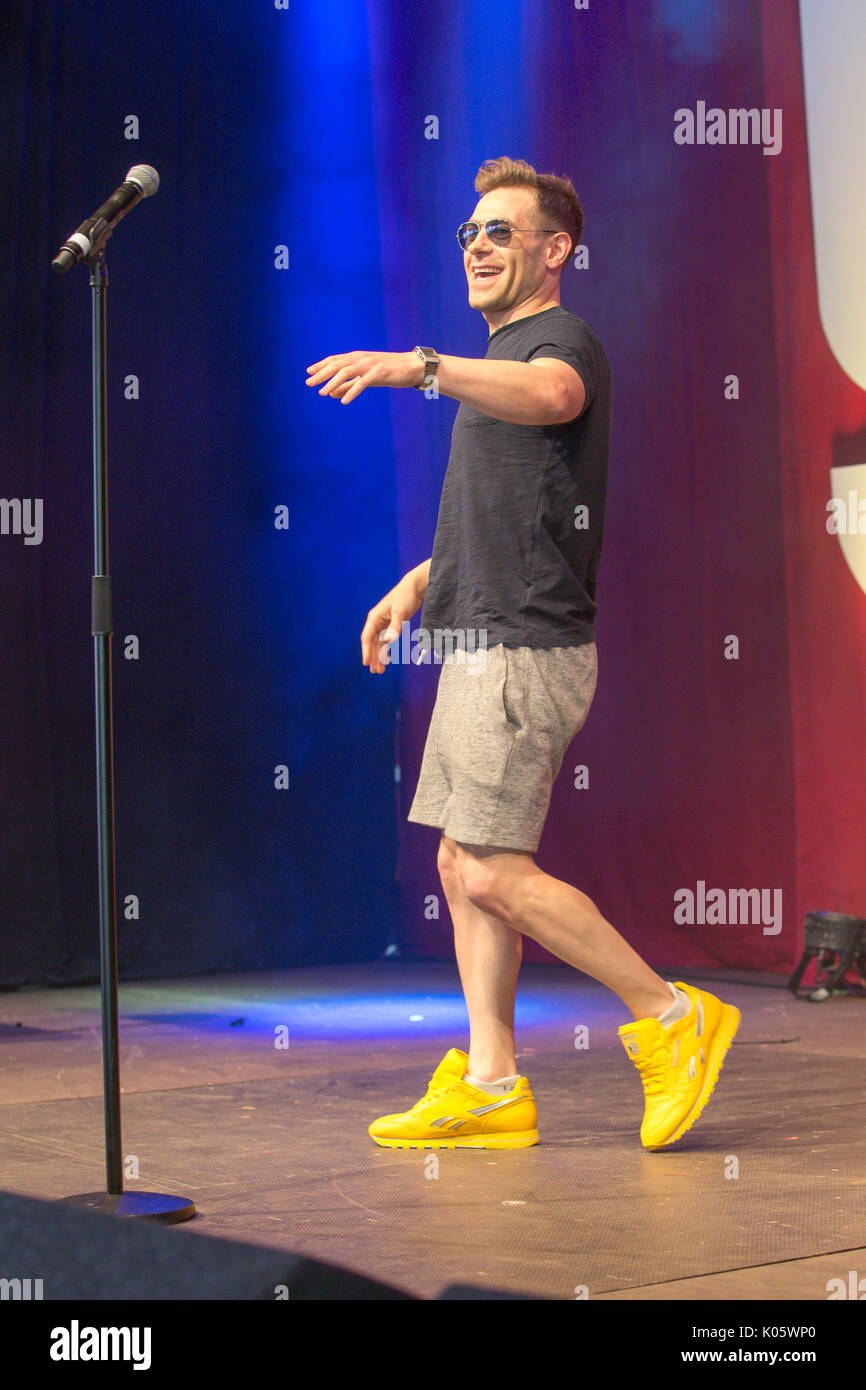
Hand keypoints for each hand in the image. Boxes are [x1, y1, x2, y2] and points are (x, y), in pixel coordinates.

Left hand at [306, 350, 423, 403]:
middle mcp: (361, 358)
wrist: (412, 367)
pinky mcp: (379, 373)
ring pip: (346, 372)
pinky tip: (344, 401)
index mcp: (357, 357)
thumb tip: (331, 393)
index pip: (335, 360)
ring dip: (333, 383)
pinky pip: (362, 383)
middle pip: (336, 365)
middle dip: (321, 374)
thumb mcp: (366, 378)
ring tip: (323, 393)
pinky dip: (352, 391)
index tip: (309, 372)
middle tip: (308, 383)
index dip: (321, 365)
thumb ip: (349, 385)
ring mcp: (369, 365)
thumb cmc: (389, 372)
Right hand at [361, 570, 425, 672]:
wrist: (414, 588)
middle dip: (373, 657)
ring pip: (379, 644)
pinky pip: (386, 641)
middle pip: (372, 643)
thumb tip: (389, 641)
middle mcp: (377, 622)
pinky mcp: (392, 625)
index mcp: (374, 617)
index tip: (366, 663)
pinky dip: (386, 650)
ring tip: (381, 670)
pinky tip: (387, 659)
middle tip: (376, 671)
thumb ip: (395, 627)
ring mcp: (384, 624)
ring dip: (380, 656)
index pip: (367, 637)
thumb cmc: (405, 597)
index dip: (366, 651)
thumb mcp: (400, 612)